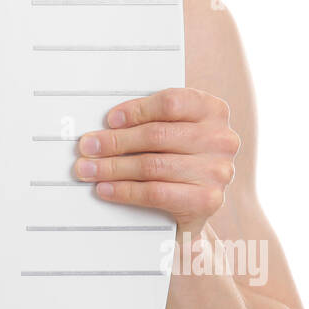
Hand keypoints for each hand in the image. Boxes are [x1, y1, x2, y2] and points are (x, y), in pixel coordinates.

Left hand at [73, 88, 239, 234]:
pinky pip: (155, 193)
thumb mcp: (172, 132)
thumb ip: (149, 121)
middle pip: (156, 135)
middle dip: (115, 141)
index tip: (109, 120)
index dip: (136, 110)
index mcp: (213, 111)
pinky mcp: (208, 200)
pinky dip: (124, 190)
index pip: (170, 103)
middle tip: (87, 146)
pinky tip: (105, 188)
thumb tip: (104, 127)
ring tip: (88, 169)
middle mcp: (221, 139)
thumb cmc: (178, 158)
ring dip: (112, 167)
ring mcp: (218, 171)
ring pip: (152, 165)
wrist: (197, 206)